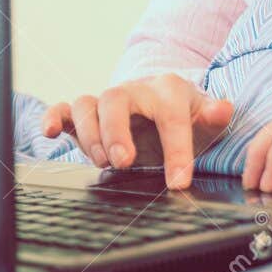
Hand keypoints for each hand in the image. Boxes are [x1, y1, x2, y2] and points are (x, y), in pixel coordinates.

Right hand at [41, 73, 233, 188]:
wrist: (165, 107)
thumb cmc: (186, 117)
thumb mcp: (206, 119)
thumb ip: (214, 116)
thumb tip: (222, 109)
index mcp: (168, 90)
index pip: (170, 115)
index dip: (176, 148)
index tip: (178, 181)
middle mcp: (134, 91)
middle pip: (116, 99)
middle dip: (117, 131)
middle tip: (124, 162)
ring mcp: (108, 102)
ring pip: (88, 104)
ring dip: (90, 133)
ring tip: (102, 162)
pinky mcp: (87, 114)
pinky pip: (64, 108)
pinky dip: (53, 117)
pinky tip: (48, 133)